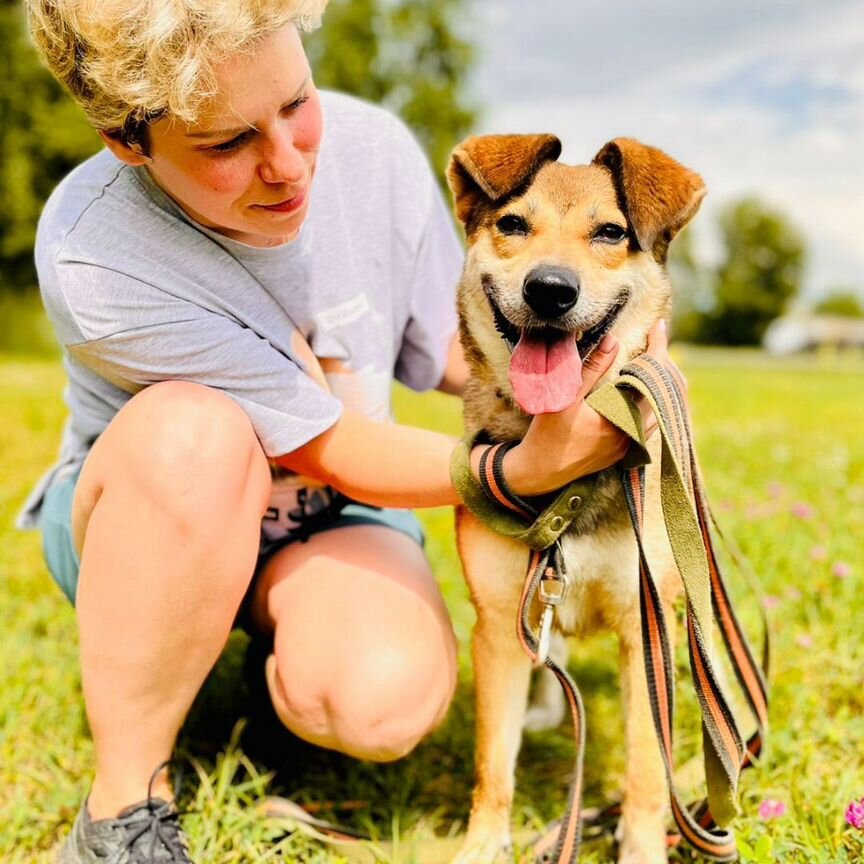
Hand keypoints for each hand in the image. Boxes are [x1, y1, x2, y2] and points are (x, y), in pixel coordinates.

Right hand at [503, 321, 682, 495]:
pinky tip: (643, 392)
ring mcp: (631, 444)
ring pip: (662, 409)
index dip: (658, 347)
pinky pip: (650, 423)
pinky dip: (652, 402)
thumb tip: (613, 340)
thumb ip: (591, 369)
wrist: (540, 471)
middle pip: (666, 392)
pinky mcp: (624, 452)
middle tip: (656, 340)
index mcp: (622, 417)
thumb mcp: (566, 398)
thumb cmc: (548, 434)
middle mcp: (632, 433)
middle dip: (664, 363)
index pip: (652, 376)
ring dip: (660, 385)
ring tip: (654, 362)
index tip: (658, 327)